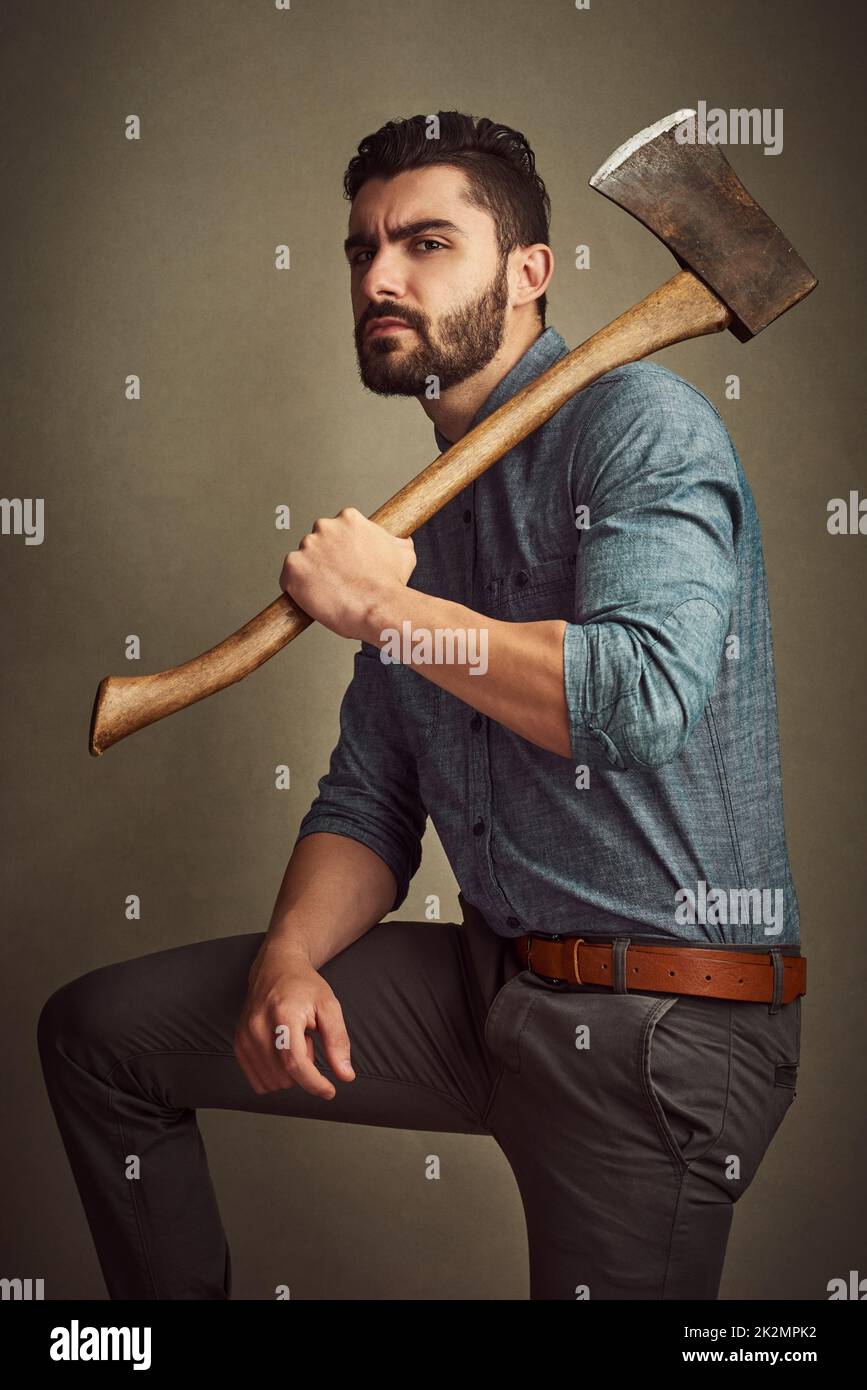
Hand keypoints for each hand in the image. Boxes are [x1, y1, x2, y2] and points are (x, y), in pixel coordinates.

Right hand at [233, 935, 355, 1097]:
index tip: (329, 1091)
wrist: (276, 968)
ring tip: (292, 1040)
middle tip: (307, 1037)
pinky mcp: (239, 1045)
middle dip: (304, 1066)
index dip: (314, 1083)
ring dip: (289, 1071)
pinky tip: (280, 1049)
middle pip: (285, 1075)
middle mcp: (258, 1027)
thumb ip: (338, 1042)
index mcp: (282, 1016)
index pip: (295, 1063)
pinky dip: (274, 1074)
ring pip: (272, 1082)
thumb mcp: (329, 1007)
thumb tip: (345, 1076)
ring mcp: (244, 1037)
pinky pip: (258, 1081)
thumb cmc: (304, 986)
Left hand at [279, 506, 415, 640]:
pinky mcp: (293, 568)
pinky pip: (288, 578)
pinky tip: (315, 598)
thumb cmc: (391, 583)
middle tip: (338, 579)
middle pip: (317, 542)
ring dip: (312, 573)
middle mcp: (324, 527)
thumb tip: (399, 540)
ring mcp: (306, 547)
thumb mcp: (403, 553)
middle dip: (325, 559)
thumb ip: (394, 541)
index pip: (337, 530)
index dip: (341, 550)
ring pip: (303, 560)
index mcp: (348, 518)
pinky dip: (297, 588)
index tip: (346, 563)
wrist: (380, 606)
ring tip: (330, 592)